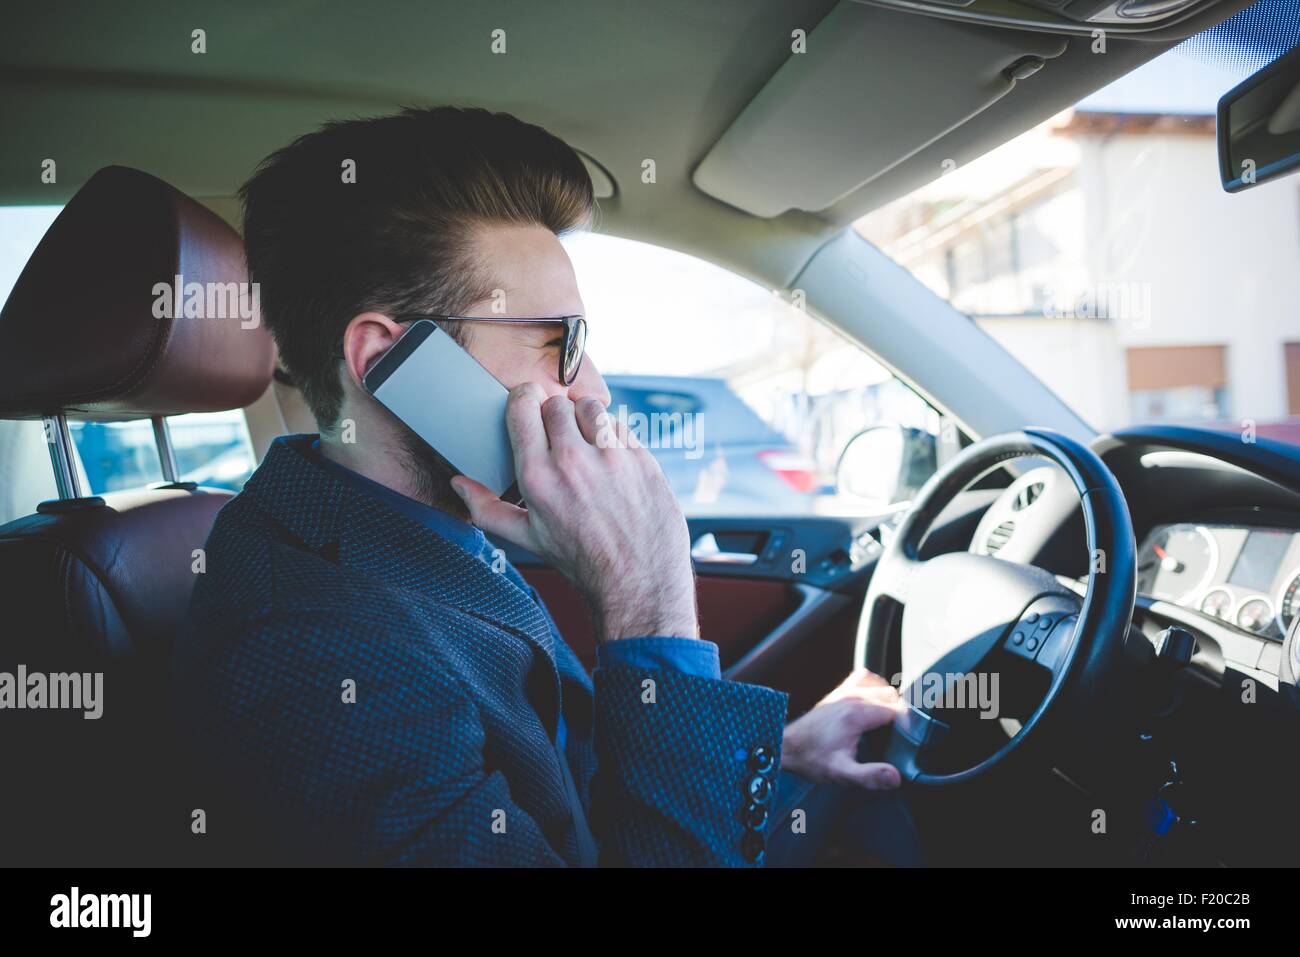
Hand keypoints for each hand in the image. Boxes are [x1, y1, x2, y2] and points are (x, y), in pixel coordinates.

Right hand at [451, 382, 698, 641]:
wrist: (639, 580)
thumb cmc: (582, 560)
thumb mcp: (528, 538)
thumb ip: (487, 508)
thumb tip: (459, 485)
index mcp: (538, 477)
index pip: (523, 404)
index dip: (524, 399)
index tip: (527, 406)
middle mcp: (573, 461)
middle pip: (557, 403)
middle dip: (554, 415)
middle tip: (558, 437)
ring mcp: (611, 457)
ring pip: (591, 407)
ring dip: (586, 419)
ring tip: (586, 444)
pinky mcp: (642, 459)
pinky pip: (622, 427)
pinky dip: (614, 437)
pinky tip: (612, 461)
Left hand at [781, 669, 904, 789]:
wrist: (785, 747)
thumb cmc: (811, 759)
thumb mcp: (842, 773)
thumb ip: (870, 775)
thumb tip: (895, 777)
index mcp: (857, 713)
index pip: (897, 711)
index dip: (907, 727)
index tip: (907, 742)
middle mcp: (852, 697)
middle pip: (891, 697)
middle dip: (900, 715)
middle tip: (899, 738)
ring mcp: (844, 692)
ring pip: (880, 687)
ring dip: (889, 702)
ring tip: (889, 725)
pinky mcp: (838, 693)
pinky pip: (864, 680)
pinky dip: (874, 689)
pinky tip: (873, 707)